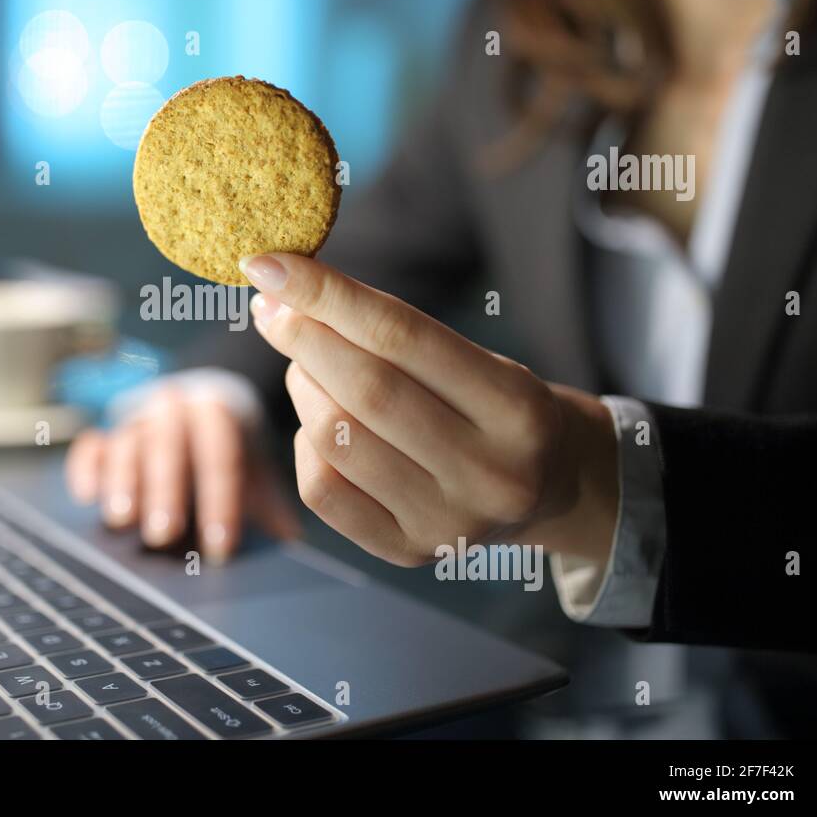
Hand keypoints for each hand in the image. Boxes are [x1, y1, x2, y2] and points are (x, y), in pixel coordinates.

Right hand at [65, 383, 299, 561]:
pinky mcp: (104, 435)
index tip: (221, 546)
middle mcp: (173, 408)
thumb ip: (268, 500)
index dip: (221, 500)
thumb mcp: (255, 467)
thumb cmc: (230, 449)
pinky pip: (90, 446)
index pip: (221, 453)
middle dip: (165, 491)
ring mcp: (135, 421)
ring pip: (126, 444)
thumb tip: (289, 539)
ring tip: (122, 521)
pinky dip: (85, 468)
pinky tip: (87, 497)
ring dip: (122, 482)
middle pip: (168, 444)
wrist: (199, 407)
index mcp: (218, 412)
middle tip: (163, 536)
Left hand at [240, 253, 619, 567]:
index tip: (270, 264)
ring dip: (302, 386)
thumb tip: (286, 292)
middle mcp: (489, 472)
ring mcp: (447, 522)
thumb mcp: (476, 359)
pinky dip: (305, 444)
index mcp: (517, 408)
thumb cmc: (493, 406)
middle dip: (303, 337)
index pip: (402, 336)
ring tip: (306, 367)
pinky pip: (322, 489)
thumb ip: (394, 331)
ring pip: (334, 438)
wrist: (547, 488)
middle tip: (271, 308)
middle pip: (366, 389)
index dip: (328, 295)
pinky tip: (319, 425)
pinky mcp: (407, 552)